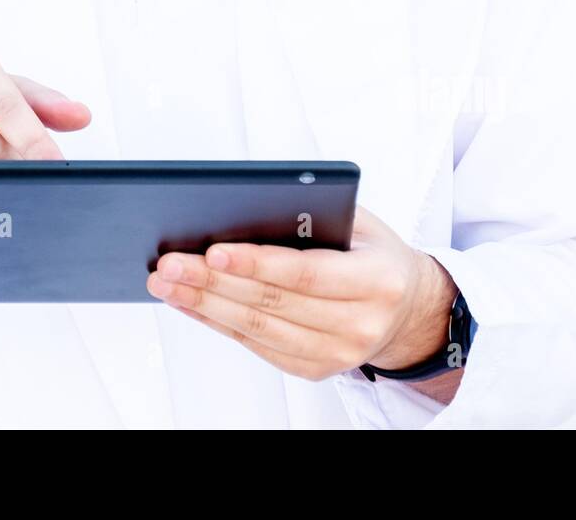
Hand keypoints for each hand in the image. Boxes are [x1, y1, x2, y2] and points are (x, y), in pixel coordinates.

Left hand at [145, 204, 458, 380]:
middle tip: (170, 262)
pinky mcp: (315, 370)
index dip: (257, 264)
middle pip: (272, 304)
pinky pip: (256, 346)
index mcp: (377, 281)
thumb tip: (243, 206)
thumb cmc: (374, 253)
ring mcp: (337, 354)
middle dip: (213, 283)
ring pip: (257, 329)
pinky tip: (190, 302)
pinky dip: (216, 322)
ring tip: (167, 281)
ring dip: (204, 304)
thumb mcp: (360, 223)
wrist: (408, 307)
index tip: (212, 251)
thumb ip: (315, 214)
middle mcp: (360, 325)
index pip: (307, 274)